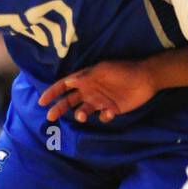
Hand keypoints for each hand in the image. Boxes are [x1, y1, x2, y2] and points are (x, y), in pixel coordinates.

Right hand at [38, 58, 157, 122]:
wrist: (145, 79)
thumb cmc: (122, 71)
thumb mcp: (102, 71)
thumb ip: (85, 77)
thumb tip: (69, 81)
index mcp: (85, 79)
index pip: (64, 86)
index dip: (53, 93)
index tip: (42, 102)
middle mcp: (90, 91)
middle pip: (69, 101)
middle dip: (59, 108)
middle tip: (50, 117)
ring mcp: (100, 101)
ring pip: (83, 111)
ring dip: (79, 114)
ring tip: (81, 115)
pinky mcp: (111, 110)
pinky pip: (101, 117)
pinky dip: (103, 117)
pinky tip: (109, 112)